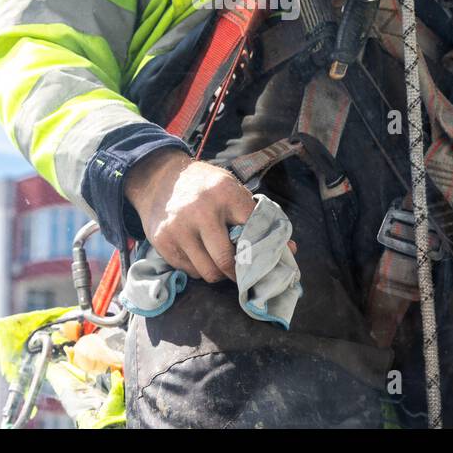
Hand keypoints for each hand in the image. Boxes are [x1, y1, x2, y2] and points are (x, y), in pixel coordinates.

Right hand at [125, 148, 276, 282]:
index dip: (262, 249)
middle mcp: (201, 210)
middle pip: (226, 260)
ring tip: (221, 263)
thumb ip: (258, 216)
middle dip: (239, 273)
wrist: (161, 178)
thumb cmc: (206, 187)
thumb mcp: (232, 190)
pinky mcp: (162, 241)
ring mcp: (179, 227)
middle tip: (244, 274)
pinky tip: (200, 253)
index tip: (268, 260)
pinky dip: (199, 268)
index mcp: (225, 192)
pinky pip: (189, 271)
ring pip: (208, 272)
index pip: (252, 231)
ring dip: (219, 273)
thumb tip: (291, 249)